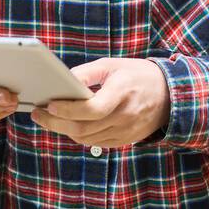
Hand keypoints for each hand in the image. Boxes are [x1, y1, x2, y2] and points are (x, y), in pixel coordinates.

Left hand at [31, 57, 170, 147]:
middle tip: (38, 114)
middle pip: (84, 127)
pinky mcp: (125, 140)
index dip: (68, 110)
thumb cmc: (137, 75)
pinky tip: (69, 124)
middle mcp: (125, 115)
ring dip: (64, 130)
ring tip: (49, 118)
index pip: (92, 109)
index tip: (49, 105)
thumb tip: (60, 82)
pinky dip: (79, 135)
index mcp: (123, 91)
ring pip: (86, 138)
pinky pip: (95, 142)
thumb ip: (86, 74)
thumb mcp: (112, 65)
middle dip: (56, 123)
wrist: (170, 95)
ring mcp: (126, 131)